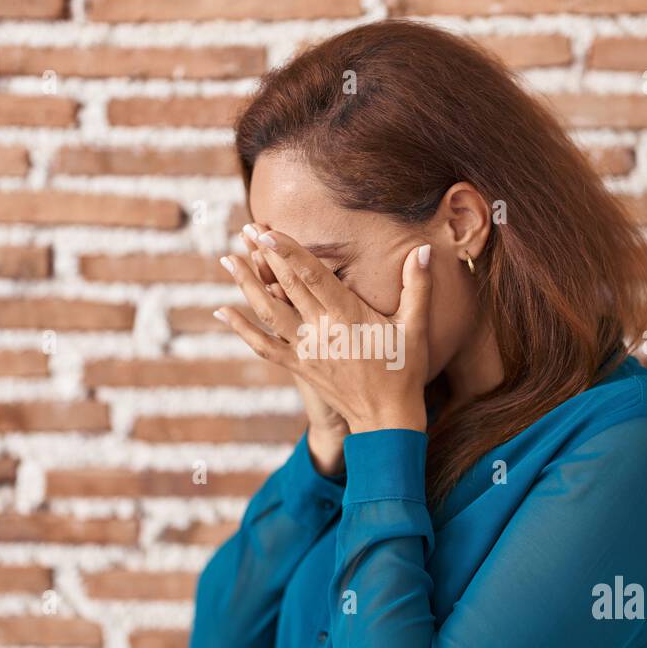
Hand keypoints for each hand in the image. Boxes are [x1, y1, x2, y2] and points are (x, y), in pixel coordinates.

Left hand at [216, 225, 429, 435]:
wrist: (385, 419)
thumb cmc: (403, 370)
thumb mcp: (415, 328)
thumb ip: (418, 286)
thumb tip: (424, 251)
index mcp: (348, 317)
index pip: (313, 276)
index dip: (289, 252)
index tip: (268, 232)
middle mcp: (321, 331)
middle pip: (286, 286)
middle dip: (264, 256)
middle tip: (246, 228)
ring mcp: (305, 350)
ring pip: (267, 313)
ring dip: (245, 285)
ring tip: (228, 258)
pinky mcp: (298, 366)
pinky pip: (263, 345)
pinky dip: (241, 328)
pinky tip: (222, 311)